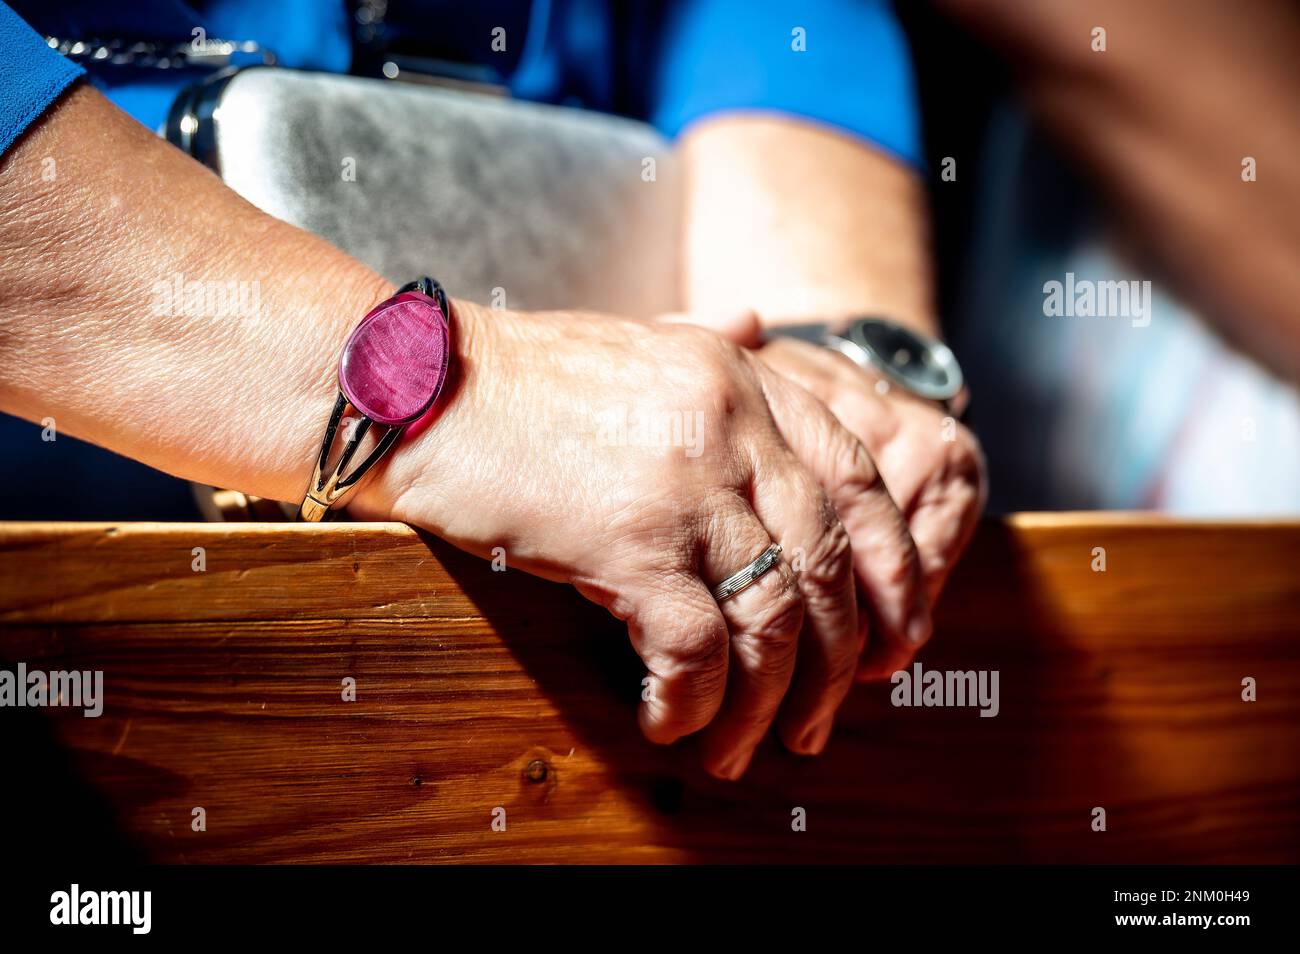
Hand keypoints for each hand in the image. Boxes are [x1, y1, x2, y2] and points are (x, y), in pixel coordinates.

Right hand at [351, 303, 928, 776]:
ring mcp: (686, 482)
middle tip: (820, 721)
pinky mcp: (628, 540)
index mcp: (745, 380)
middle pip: (829, 562)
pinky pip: (696, 647)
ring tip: (739, 748)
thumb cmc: (518, 378)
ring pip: (773, 617)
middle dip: (840, 660)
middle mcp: (734, 425)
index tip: (894, 636)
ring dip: (764, 703)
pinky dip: (693, 701)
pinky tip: (667, 721)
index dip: (893, 568)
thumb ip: (710, 337)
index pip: (860, 480)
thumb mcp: (636, 340)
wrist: (414, 384)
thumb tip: (760, 320)